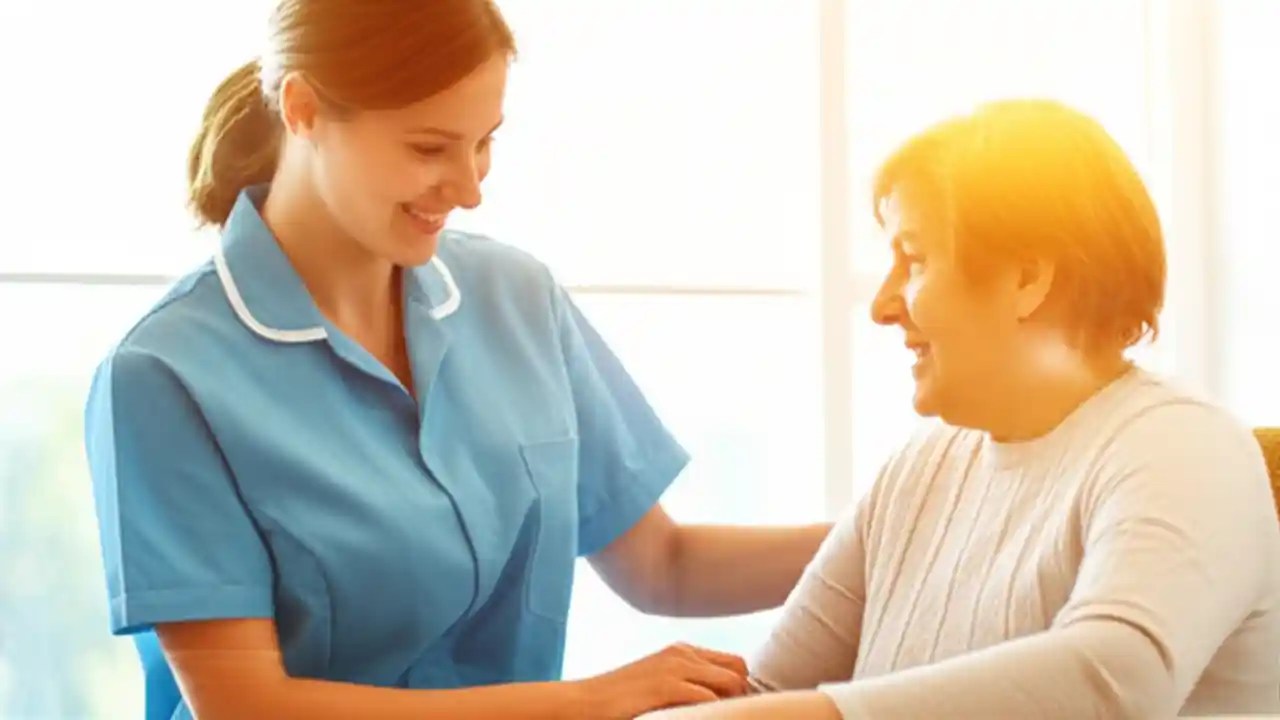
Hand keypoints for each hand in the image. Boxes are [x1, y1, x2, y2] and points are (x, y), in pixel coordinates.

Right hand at [572, 642, 748, 718]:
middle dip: (741, 695)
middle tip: (728, 715)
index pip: (734, 663)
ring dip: (731, 705)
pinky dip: (714, 713)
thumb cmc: (622, 700)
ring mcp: (675, 668)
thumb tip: (720, 699)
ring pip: (731, 682)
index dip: (739, 688)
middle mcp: (682, 654)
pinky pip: (709, 699)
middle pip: (739, 670)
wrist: (585, 703)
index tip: (733, 709)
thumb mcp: (660, 682)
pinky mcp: (666, 686)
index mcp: (683, 651)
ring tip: (714, 718)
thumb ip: (688, 682)